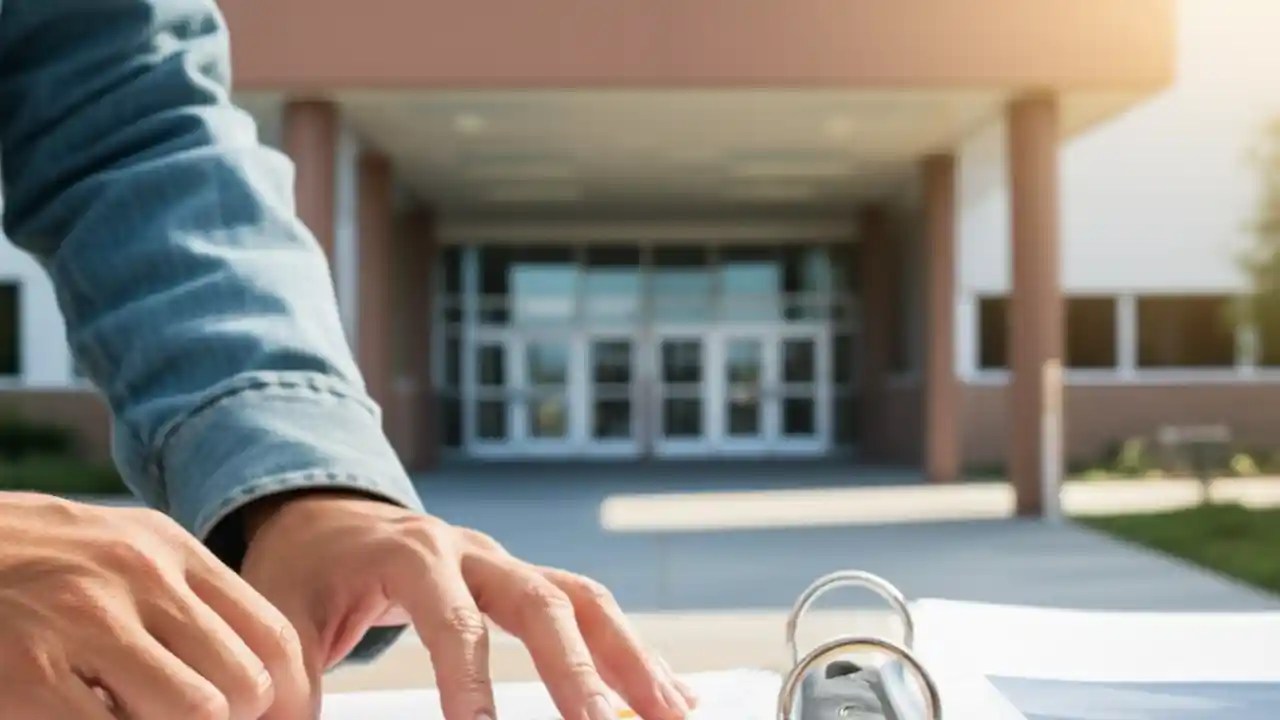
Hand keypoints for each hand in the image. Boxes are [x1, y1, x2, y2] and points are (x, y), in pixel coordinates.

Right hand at [0, 492, 307, 718]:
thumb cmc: (35, 562)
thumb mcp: (125, 556)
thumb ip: (190, 606)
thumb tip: (260, 682)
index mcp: (172, 551)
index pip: (274, 638)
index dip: (291, 702)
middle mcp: (141, 577)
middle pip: (245, 683)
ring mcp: (84, 621)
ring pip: (198, 711)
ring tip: (133, 714)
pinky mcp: (30, 671)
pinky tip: (88, 715)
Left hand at [240, 492, 697, 719]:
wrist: (329, 516)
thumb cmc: (305, 568)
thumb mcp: (282, 614)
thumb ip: (291, 681)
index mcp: (410, 553)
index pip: (450, 616)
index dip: (467, 676)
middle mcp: (472, 551)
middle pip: (541, 599)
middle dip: (577, 668)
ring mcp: (506, 563)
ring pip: (583, 600)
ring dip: (630, 657)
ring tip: (672, 713)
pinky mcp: (525, 582)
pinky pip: (588, 612)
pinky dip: (629, 653)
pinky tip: (668, 694)